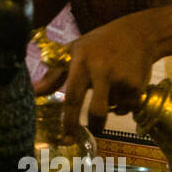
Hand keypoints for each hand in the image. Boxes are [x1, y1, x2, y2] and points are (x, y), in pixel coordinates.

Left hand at [49, 17, 156, 133]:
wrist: (137, 34)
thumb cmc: (98, 43)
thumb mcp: (74, 51)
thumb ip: (54, 74)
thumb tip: (35, 92)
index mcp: (82, 62)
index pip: (72, 96)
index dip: (68, 120)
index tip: (67, 138)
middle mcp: (102, 71)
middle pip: (96, 111)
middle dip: (93, 126)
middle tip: (90, 131)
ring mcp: (121, 79)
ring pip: (111, 108)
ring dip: (108, 106)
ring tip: (109, 87)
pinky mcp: (137, 85)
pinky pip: (126, 108)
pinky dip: (122, 105)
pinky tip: (122, 88)